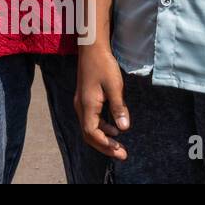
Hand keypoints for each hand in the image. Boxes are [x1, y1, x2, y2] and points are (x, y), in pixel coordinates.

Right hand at [76, 43, 128, 159]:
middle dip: (104, 146)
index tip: (120, 150)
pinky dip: (101, 128)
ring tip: (119, 146)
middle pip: (88, 134)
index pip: (91, 132)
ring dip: (103, 138)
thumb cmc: (103, 65)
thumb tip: (124, 128)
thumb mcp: (114, 86)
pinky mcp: (85, 99)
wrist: (92, 49)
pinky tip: (114, 128)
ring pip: (89, 128)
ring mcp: (82, 103)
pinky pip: (91, 120)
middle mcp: (81, 106)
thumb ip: (119, 107)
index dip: (105, 144)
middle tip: (121, 154)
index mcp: (87, 105)